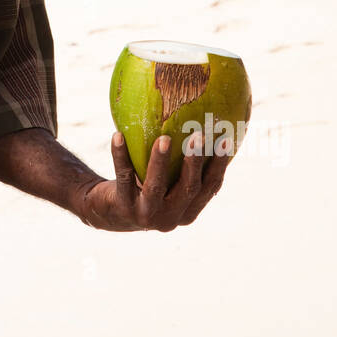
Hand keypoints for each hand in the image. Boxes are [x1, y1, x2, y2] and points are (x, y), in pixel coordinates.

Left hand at [78, 130, 231, 231]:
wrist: (111, 213)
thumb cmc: (147, 187)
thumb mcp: (168, 181)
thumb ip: (183, 164)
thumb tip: (202, 119)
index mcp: (188, 210)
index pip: (210, 187)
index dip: (219, 165)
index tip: (226, 140)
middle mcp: (171, 217)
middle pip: (188, 189)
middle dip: (194, 162)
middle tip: (198, 135)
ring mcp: (147, 214)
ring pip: (156, 186)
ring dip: (160, 161)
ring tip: (164, 139)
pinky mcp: (123, 207)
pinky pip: (123, 177)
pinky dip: (120, 155)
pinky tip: (117, 135)